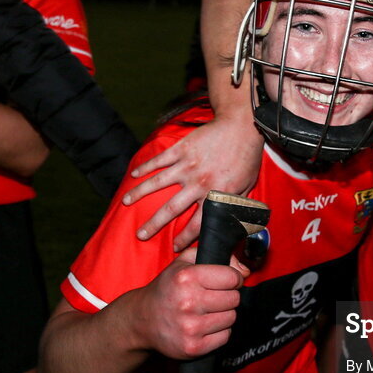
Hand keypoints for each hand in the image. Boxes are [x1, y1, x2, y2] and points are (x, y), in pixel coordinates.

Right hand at [124, 118, 263, 249]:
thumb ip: (235, 206)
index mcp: (216, 195)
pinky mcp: (182, 149)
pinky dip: (145, 167)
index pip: (197, 224)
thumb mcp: (247, 187)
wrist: (241, 126)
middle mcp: (199, 183)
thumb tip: (230, 225)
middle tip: (141, 235)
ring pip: (158, 183)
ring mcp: (188, 165)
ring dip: (140, 193)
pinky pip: (160, 160)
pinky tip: (134, 175)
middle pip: (171, 209)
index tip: (175, 247)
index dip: (185, 238)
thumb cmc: (246, 158)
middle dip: (154, 224)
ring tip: (126, 203)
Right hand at [133, 247, 245, 360]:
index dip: (232, 279)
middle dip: (227, 297)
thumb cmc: (168, 289)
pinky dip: (219, 332)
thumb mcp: (184, 263)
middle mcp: (188, 302)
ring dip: (224, 315)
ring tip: (207, 312)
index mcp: (187, 277)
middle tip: (213, 298)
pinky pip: (225, 337)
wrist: (142, 320)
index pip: (233, 277)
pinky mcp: (193, 347)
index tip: (224, 282)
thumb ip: (215, 256)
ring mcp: (191, 327)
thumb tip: (245, 270)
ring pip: (232, 318)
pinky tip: (205, 327)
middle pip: (234, 299)